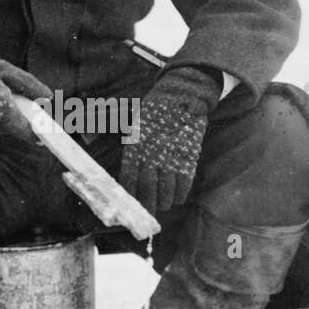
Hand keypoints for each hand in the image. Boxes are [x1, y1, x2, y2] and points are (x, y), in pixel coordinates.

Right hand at [0, 49, 50, 141]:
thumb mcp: (4, 69)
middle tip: (13, 96)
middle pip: (15, 128)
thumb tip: (49, 97)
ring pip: (1, 127)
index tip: (47, 132)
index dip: (39, 133)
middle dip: (18, 115)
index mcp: (2, 111)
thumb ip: (28, 84)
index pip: (27, 133)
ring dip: (3, 115)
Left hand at [120, 66, 222, 213]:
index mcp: (135, 148)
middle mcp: (151, 156)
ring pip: (166, 191)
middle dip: (148, 205)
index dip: (130, 195)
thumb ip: (129, 148)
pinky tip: (177, 197)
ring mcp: (171, 158)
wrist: (180, 97)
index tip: (130, 204)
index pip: (129, 179)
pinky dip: (180, 194)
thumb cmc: (153, 113)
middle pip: (147, 190)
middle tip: (149, 211)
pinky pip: (184, 183)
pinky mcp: (188, 158)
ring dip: (164, 202)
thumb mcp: (134, 127)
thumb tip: (120, 167)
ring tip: (164, 205)